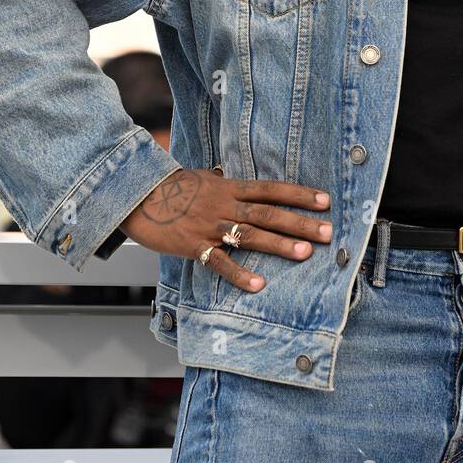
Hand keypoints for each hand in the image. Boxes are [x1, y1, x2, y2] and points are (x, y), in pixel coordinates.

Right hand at [120, 168, 332, 292]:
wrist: (136, 195)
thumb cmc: (171, 187)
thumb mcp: (203, 178)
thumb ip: (223, 183)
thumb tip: (236, 180)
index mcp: (229, 187)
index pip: (271, 189)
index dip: (299, 194)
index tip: (325, 201)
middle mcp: (224, 205)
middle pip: (268, 213)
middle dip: (299, 222)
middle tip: (326, 232)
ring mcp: (210, 225)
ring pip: (250, 235)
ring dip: (278, 244)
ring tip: (304, 253)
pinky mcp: (194, 245)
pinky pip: (220, 262)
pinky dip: (239, 274)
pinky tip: (259, 285)